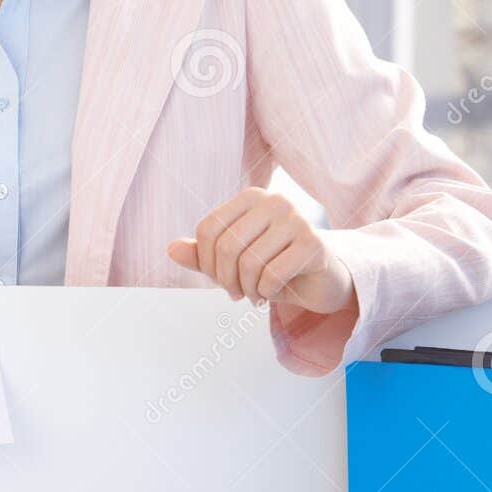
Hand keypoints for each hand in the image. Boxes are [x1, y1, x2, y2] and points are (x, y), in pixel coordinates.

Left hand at [168, 188, 358, 318]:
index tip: (220, 280)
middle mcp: (274, 200)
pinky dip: (267, 292)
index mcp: (250, 197)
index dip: (207, 262)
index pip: (208, 228)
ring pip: (250, 263)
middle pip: (227, 246)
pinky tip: (273, 293)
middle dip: (226, 279)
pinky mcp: (314, 243)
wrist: (321, 280)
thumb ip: (202, 255)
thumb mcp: (232, 262)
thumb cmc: (273, 266)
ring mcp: (297, 219)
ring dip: (247, 289)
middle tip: (236, 294)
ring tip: (255, 294)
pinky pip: (272, 275)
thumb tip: (170, 249)